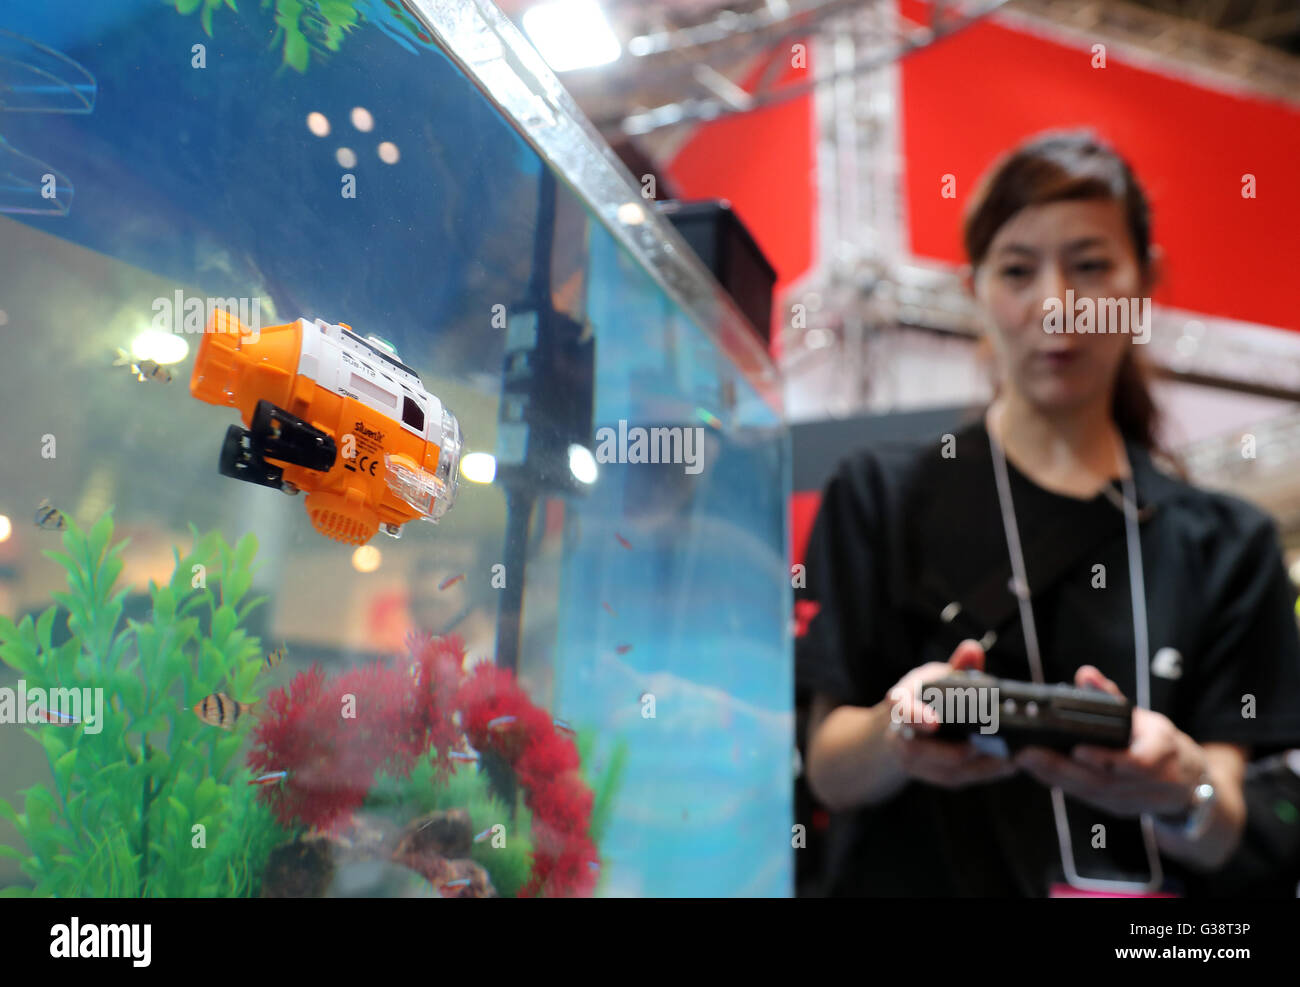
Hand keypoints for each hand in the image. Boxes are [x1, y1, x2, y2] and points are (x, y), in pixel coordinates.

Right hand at [884, 640, 1018, 788]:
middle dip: (957, 751)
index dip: (915, 715)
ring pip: (944, 769)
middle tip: (989, 743)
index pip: (902, 708)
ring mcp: (914, 759)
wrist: (900, 728)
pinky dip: (982, 773)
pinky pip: (956, 779)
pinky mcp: (930, 774)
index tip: (934, 722)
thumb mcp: (937, 676)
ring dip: (977, 765)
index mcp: (902, 703)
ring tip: (1009, 756)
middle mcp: (902, 734)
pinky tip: (1006, 764)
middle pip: (922, 750)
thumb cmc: (923, 698)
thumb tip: (973, 649)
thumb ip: (958, 666)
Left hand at [1014, 665, 1207, 816]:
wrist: (1189, 782)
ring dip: (1056, 777)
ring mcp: (1135, 800)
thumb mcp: (1146, 716)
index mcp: (1163, 751)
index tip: (1077, 750)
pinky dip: (1061, 784)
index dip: (1107, 759)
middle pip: (1105, 781)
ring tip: (1025, 760)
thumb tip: (1085, 674)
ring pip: (1093, 793)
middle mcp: (1152, 782)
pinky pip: (1088, 798)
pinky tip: (1038, 771)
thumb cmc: (1161, 743)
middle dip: (1063, 768)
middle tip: (1029, 753)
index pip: (1138, 762)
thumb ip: (1112, 695)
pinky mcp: (1120, 809)